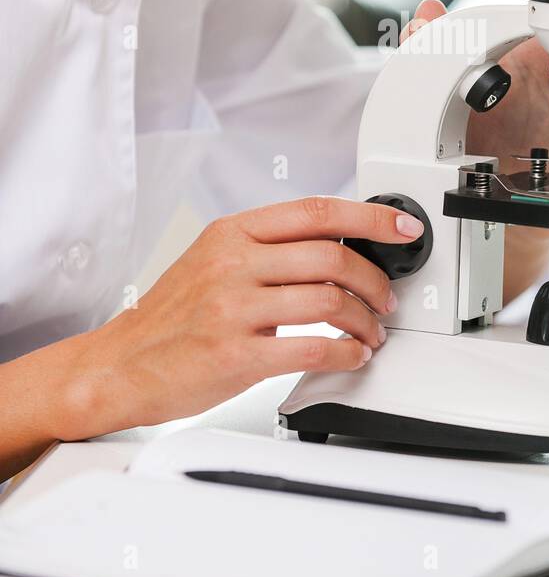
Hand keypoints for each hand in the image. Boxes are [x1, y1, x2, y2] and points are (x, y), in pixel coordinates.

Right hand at [64, 197, 424, 437]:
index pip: (315, 211)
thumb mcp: (213, 260)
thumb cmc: (172, 317)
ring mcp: (233, 308)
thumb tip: (335, 248)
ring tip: (370, 332)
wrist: (120, 365)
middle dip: (374, 280)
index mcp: (232, 233)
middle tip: (385, 298)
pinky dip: (345, 353)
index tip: (401, 226)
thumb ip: (268, 249)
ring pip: (329, 301)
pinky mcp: (236, 354)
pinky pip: (312, 348)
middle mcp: (233, 263)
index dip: (369, 217)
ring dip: (365, 320)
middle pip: (332, 257)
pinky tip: (350, 356)